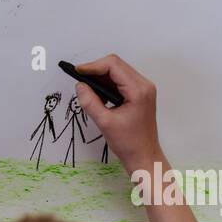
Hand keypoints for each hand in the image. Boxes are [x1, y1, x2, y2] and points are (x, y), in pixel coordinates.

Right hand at [72, 53, 162, 172]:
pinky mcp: (140, 93)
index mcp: (138, 90)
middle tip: (80, 80)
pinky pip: (121, 80)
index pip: (113, 65)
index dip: (93, 66)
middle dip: (96, 70)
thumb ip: (90, 102)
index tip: (78, 72)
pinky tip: (99, 95)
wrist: (144, 155)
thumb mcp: (104, 122)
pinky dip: (108, 83)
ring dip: (101, 76)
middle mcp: (144, 85)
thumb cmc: (129, 143)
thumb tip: (80, 86)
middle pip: (116, 65)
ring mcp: (143, 88)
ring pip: (118, 71)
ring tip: (88, 89)